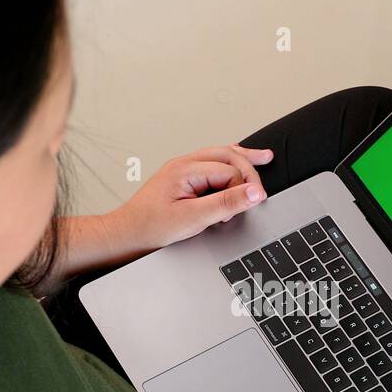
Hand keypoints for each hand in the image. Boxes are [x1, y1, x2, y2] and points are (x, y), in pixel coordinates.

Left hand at [110, 144, 274, 250]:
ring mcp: (183, 169)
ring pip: (220, 156)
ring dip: (242, 160)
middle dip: (248, 171)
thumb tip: (254, 193)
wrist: (127, 235)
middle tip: (260, 192)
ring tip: (264, 158)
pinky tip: (239, 162)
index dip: (241, 191)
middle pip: (227, 156)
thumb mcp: (193, 219)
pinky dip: (229, 165)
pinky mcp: (183, 179)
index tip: (244, 209)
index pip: (229, 171)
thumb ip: (226, 203)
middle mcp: (184, 164)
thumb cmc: (151, 227)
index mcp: (185, 169)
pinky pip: (211, 164)